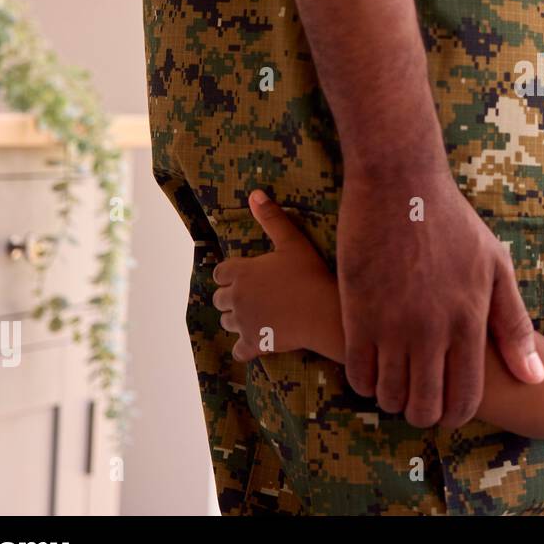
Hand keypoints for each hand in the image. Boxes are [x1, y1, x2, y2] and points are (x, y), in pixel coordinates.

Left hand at [211, 190, 340, 362]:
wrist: (324, 313)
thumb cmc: (310, 275)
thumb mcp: (293, 242)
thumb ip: (272, 218)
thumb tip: (255, 193)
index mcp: (241, 273)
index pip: (220, 273)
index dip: (230, 274)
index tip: (243, 276)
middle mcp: (236, 298)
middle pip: (219, 298)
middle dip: (230, 297)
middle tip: (252, 296)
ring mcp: (243, 322)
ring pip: (227, 322)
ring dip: (237, 319)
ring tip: (256, 316)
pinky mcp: (253, 344)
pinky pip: (238, 350)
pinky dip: (243, 348)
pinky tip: (255, 343)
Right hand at [337, 173, 543, 429]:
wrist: (401, 185)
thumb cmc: (453, 223)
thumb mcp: (496, 268)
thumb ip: (513, 327)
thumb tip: (535, 378)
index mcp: (470, 322)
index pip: (465, 397)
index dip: (457, 414)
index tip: (448, 411)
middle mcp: (432, 331)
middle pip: (425, 406)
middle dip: (424, 413)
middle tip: (419, 400)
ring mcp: (392, 325)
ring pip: (390, 395)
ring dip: (393, 398)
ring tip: (395, 382)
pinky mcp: (357, 315)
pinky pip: (357, 374)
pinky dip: (364, 381)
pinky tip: (371, 366)